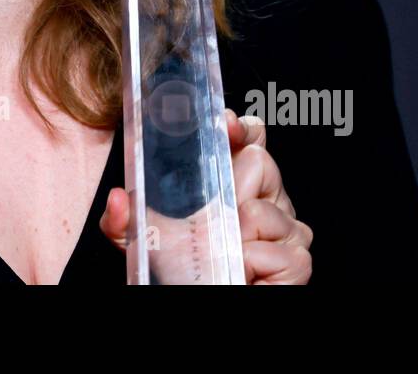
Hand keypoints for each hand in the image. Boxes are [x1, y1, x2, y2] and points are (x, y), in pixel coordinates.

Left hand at [99, 108, 312, 283]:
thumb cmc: (177, 266)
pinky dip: (254, 263)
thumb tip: (119, 199)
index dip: (239, 127)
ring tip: (222, 252)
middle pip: (260, 162)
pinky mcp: (297, 261)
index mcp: (235, 180)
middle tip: (211, 217)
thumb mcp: (139, 239)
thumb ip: (123, 219)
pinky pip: (281, 251)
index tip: (224, 125)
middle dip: (229, 187)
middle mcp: (267, 198)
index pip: (250, 137)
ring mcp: (287, 228)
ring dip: (235, 236)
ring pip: (262, 211)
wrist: (195, 293)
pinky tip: (242, 270)